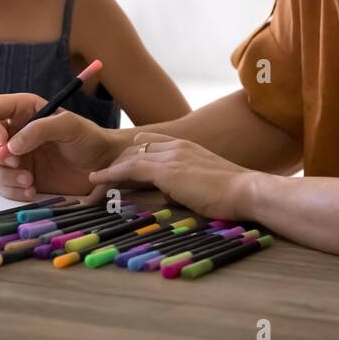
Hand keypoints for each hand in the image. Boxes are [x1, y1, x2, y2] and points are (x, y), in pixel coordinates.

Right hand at [0, 92, 120, 201]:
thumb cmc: (89, 139)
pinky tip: (32, 190)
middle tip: (16, 163)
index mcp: (22, 110)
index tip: (1, 140)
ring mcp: (14, 156)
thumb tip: (10, 146)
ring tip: (30, 180)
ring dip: (3, 176)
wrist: (102, 168)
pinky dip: (12, 190)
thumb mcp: (69, 126)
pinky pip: (1, 186)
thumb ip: (40, 129)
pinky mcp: (17, 178)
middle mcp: (13, 131)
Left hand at [90, 131, 257, 220]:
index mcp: (187, 147)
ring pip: (129, 158)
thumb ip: (187, 184)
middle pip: (135, 150)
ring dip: (107, 172)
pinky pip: (130, 168)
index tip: (116, 170)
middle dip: (115, 164)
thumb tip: (171, 194)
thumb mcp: (205, 184)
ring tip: (90, 186)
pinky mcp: (167, 170)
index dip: (131, 156)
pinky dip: (110, 175)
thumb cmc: (233, 194)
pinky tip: (96, 182)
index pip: (150, 145)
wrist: (248, 191)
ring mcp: (171, 156)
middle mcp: (177, 145)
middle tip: (97, 180)